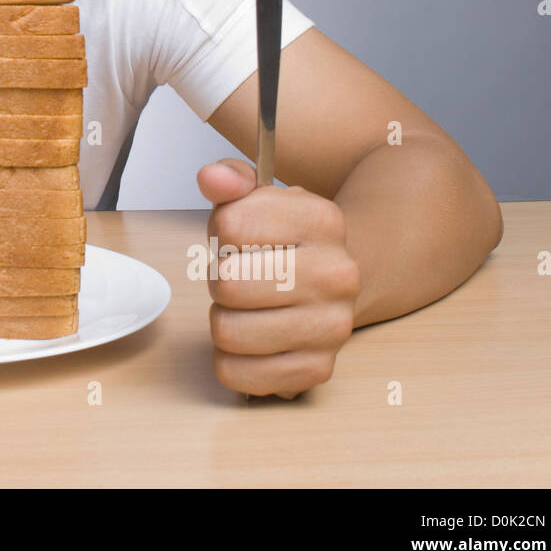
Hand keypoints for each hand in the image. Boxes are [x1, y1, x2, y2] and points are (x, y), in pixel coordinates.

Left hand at [196, 158, 360, 398]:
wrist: (337, 279)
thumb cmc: (285, 239)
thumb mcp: (260, 198)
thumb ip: (230, 180)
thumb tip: (212, 178)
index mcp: (322, 220)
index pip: (231, 226)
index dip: (221, 232)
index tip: (239, 236)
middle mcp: (337, 273)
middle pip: (226, 282)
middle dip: (220, 278)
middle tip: (240, 276)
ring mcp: (332, 326)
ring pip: (226, 331)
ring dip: (223, 319)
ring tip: (246, 307)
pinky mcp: (317, 369)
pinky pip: (237, 373)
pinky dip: (230, 359)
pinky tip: (250, 340)